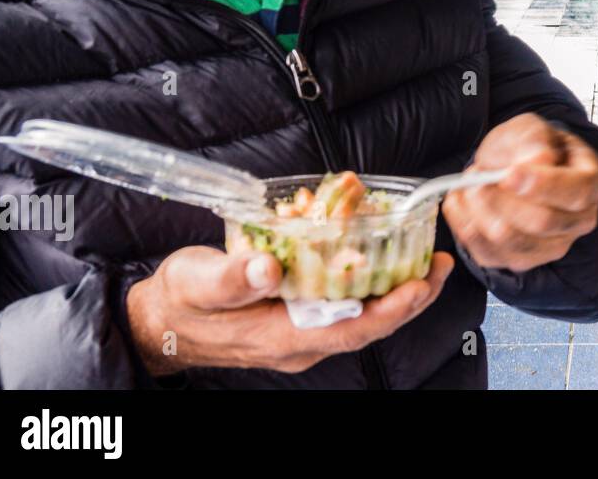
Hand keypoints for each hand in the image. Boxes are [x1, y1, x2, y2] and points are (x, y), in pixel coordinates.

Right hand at [126, 246, 453, 376]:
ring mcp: (302, 331)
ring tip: (424, 258)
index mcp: (282, 336)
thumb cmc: (178, 301)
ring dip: (394, 287)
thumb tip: (269, 265)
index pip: (352, 329)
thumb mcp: (196, 283)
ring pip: (361, 314)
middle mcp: (301, 340)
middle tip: (440, 262)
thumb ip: (232, 277)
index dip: (393, 308)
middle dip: (409, 296)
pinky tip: (379, 256)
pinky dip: (366, 282)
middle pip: (369, 323)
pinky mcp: (298, 317)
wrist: (157, 322)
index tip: (422, 282)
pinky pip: (344, 304)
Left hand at [443, 113, 597, 273]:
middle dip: (501, 199)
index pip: (576, 192)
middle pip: (542, 222)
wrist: (517, 168)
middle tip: (475, 175)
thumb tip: (538, 160)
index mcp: (591, 183)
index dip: (542, 185)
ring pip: (513, 243)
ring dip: (479, 214)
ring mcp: (552, 246)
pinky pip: (490, 255)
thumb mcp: (533, 129)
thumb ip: (535, 139)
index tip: (508, 174)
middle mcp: (578, 222)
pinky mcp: (521, 261)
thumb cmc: (530, 147)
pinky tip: (458, 203)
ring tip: (466, 187)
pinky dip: (465, 228)